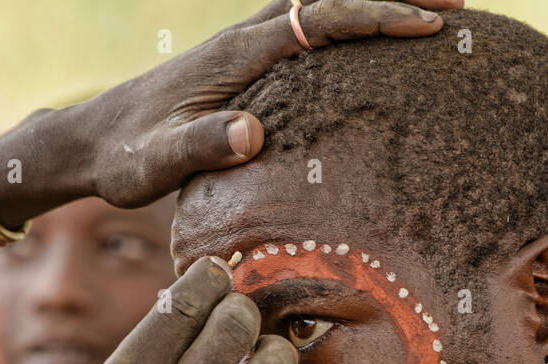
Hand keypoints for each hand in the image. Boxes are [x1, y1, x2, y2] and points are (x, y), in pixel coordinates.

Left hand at [85, 0, 457, 205]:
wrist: (92, 140)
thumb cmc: (126, 158)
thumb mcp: (157, 164)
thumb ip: (199, 146)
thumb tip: (250, 134)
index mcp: (233, 56)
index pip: (316, 21)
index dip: (372, 16)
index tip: (426, 24)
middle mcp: (243, 38)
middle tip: (455, 0)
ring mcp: (245, 45)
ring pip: (319, 4)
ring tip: (432, 9)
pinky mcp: (244, 60)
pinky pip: (306, 25)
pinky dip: (345, 18)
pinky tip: (373, 34)